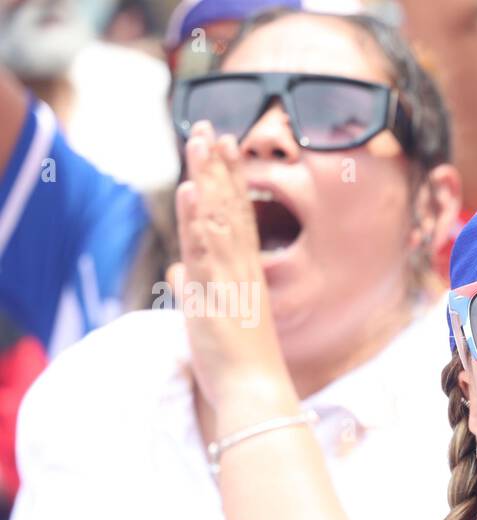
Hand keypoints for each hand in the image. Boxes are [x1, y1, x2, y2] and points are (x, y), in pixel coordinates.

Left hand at [171, 121, 294, 412]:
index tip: (223, 149)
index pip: (237, 218)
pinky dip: (199, 217)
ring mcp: (230, 277)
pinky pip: (208, 246)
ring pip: (220, 216)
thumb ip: (195, 291)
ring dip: (209, 177)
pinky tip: (191, 191)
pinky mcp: (217, 291)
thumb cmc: (239, 364)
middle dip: (219, 167)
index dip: (229, 182)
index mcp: (244, 274)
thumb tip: (179, 274)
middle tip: (212, 129)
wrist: (255, 390)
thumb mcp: (210, 320)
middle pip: (231, 207)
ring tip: (202, 141)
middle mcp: (241, 269)